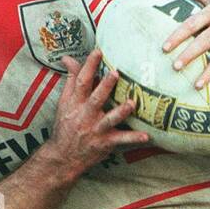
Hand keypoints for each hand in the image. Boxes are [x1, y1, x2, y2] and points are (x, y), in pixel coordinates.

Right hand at [45, 47, 149, 177]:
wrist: (62, 157)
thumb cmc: (65, 127)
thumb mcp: (64, 102)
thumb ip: (70, 79)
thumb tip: (67, 58)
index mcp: (76, 103)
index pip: (81, 81)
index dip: (89, 66)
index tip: (98, 52)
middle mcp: (86, 115)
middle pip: (96, 98)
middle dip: (106, 86)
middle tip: (116, 72)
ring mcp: (96, 129)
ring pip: (110, 119)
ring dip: (121, 111)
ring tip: (131, 103)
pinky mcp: (105, 143)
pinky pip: (121, 140)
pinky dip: (134, 138)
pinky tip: (147, 136)